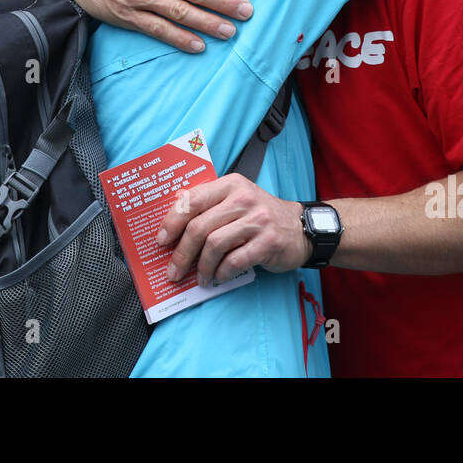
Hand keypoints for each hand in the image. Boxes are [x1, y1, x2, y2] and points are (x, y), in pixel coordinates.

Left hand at [155, 174, 310, 286]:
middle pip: (200, 227)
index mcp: (230, 185)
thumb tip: (172, 218)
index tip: (161, 241)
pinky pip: (235, 261)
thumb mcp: (235, 200)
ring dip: (202, 267)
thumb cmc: (259, 216)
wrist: (300, 228)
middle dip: (182, 253)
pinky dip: (222, 273)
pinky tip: (219, 277)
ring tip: (201, 278)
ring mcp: (257, 219)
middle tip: (175, 271)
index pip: (192, 200)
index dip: (172, 222)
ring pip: (215, 245)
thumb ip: (208, 204)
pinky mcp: (269, 241)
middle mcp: (243, 198)